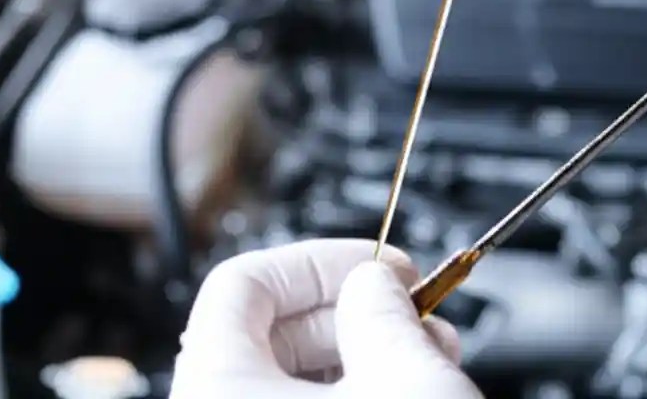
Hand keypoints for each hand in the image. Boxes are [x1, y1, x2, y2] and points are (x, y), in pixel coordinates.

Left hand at [169, 239, 481, 398]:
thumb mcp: (406, 377)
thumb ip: (382, 309)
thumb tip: (374, 281)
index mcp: (218, 388)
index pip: (241, 283)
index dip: (319, 261)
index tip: (377, 265)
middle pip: (271, 330)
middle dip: (355, 309)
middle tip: (414, 309)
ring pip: (292, 379)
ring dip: (365, 352)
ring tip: (428, 353)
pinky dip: (357, 392)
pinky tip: (411, 389)